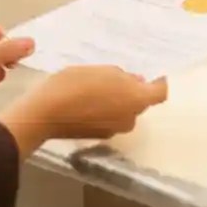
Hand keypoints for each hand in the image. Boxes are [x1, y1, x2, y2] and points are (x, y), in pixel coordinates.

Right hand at [0, 66, 167, 154]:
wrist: (45, 113)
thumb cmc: (76, 85)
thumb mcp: (101, 71)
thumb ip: (123, 76)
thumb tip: (135, 81)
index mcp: (136, 100)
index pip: (160, 93)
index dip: (158, 82)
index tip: (153, 73)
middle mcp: (130, 119)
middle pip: (139, 102)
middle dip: (131, 90)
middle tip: (114, 77)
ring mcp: (114, 129)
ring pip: (123, 111)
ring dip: (116, 100)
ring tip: (96, 87)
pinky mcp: (98, 136)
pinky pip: (108, 118)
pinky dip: (103, 110)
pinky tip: (85, 101)